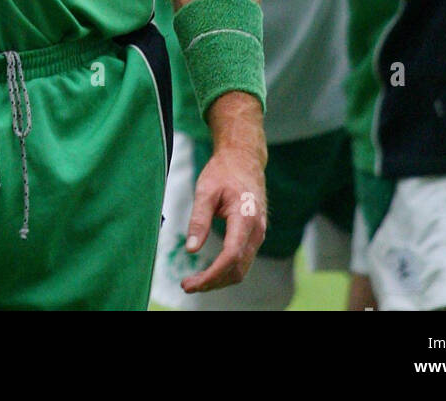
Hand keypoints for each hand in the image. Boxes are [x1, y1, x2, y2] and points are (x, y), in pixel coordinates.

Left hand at [181, 93, 266, 293]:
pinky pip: (243, 261)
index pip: (231, 256)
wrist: (245, 160)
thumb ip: (199, 220)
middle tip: (187, 285)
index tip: (191, 283)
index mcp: (246, 217)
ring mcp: (259, 235)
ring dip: (219, 280)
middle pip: (237, 269)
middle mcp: (257, 230)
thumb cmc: (223, 172)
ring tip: (194, 282)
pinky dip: (226, 271)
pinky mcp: (254, 236)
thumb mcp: (205, 190)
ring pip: (241, 269)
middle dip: (213, 282)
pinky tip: (209, 272)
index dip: (212, 274)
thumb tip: (191, 250)